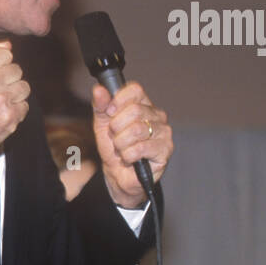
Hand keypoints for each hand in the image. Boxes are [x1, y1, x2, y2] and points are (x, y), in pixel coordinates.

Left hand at [91, 81, 172, 208]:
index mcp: (143, 104)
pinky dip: (128, 156)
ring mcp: (164, 132)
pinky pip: (140, 148)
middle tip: (116, 138)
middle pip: (134, 111)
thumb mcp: (102, 124)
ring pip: (136, 130)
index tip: (109, 113)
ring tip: (122, 149)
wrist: (118, 174)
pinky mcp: (165, 149)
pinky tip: (130, 158)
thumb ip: (100, 106)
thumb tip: (99, 90)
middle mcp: (157, 115)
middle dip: (116, 128)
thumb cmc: (114, 148)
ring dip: (121, 144)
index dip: (118, 101)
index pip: (135, 90)